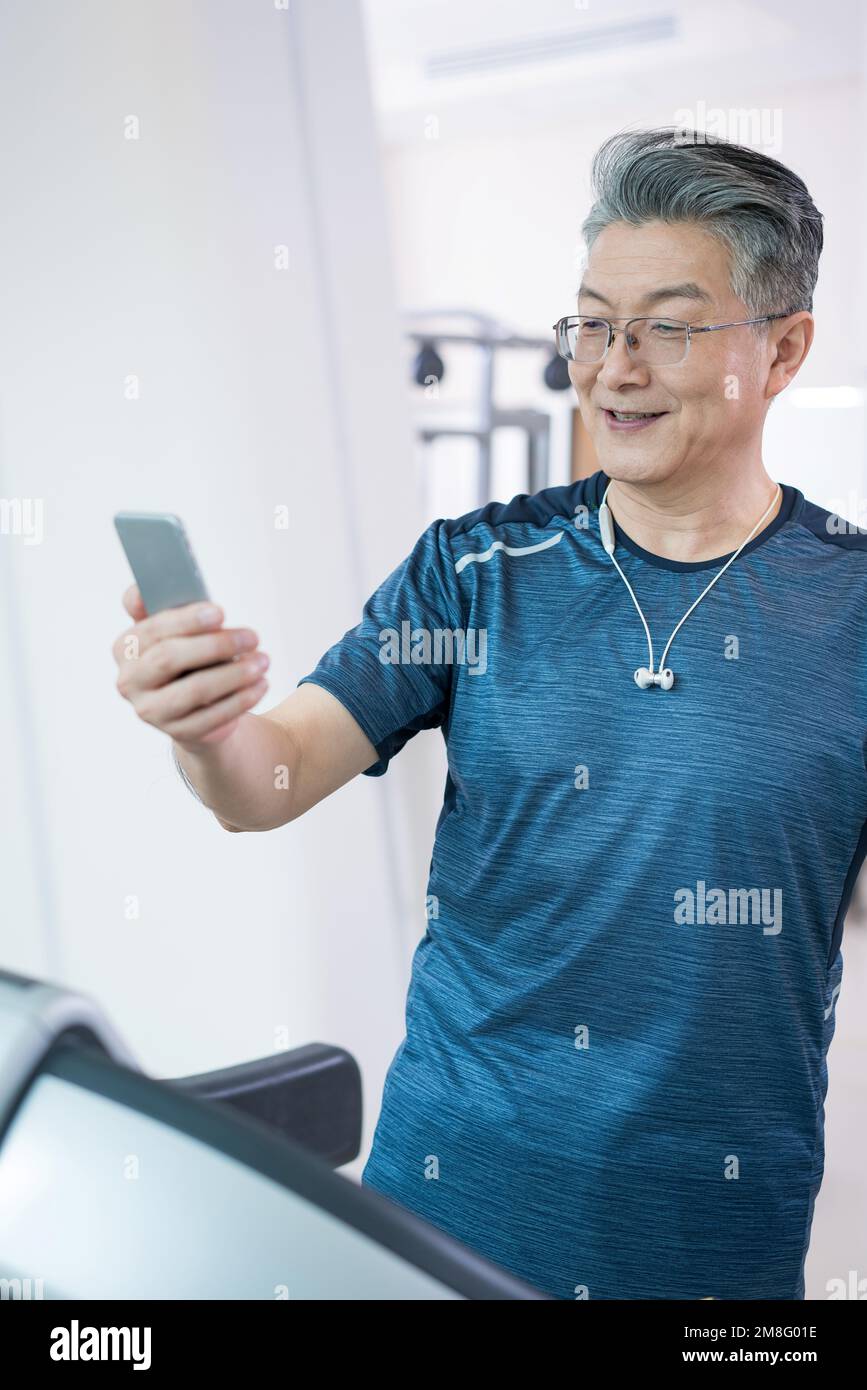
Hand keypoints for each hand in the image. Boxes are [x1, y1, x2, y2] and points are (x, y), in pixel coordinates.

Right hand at [113, 584, 269, 749]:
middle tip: (253, 636)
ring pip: (194, 690)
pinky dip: (241, 699)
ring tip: (263, 661)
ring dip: (234, 674)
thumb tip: (164, 586)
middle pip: (169, 658)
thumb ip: (172, 608)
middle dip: (215, 645)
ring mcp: (150, 710)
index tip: (220, 612)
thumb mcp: (182, 631)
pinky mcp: (178, 733)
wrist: (196, 707)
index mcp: (126, 646)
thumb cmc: (190, 658)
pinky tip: (261, 684)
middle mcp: (129, 680)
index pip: (149, 628)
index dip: (184, 619)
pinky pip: (212, 716)